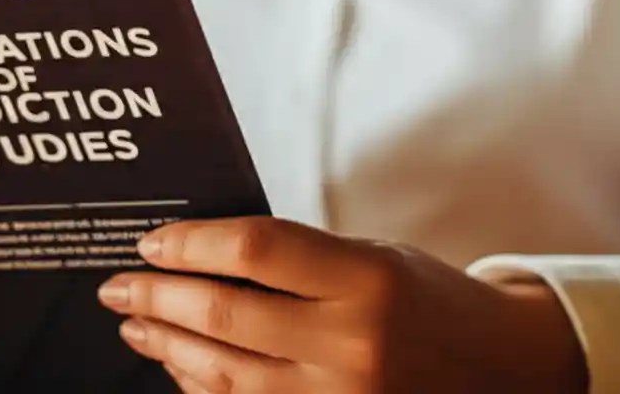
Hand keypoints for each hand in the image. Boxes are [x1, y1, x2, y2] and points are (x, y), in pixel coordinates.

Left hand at [98, 217, 587, 393]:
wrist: (502, 370)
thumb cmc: (425, 300)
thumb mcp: (373, 258)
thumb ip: (297, 260)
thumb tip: (198, 255)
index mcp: (367, 277)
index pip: (257, 246)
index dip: (192, 241)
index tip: (152, 240)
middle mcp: (353, 341)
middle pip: (226, 312)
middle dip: (157, 296)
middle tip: (117, 285)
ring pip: (224, 370)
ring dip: (166, 344)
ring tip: (135, 323)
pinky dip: (200, 386)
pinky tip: (178, 364)